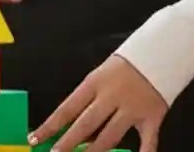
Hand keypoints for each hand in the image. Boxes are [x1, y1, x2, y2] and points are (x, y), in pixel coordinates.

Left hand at [30, 55, 167, 151]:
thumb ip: (87, 99)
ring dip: (94, 151)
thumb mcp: (99, 75)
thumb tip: (71, 125)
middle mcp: (111, 96)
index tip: (34, 138)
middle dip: (68, 143)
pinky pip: (148, 141)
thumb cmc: (123, 66)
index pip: (66, 108)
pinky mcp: (153, 116)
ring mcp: (132, 108)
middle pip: (85, 124)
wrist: (158, 52)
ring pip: (110, 136)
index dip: (50, 126)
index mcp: (93, 83)